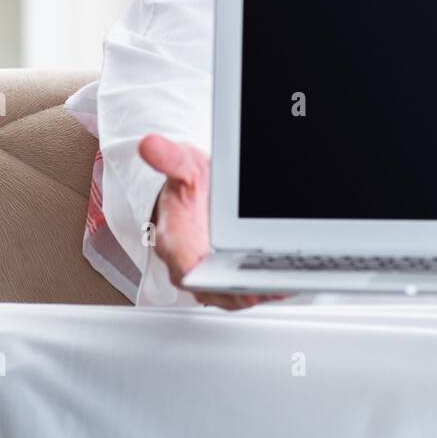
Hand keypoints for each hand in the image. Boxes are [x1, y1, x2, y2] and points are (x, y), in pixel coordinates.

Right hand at [138, 133, 292, 310]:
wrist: (194, 189)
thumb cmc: (187, 183)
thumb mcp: (182, 165)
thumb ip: (169, 158)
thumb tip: (150, 144)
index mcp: (176, 240)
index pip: (187, 269)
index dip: (207, 279)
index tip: (228, 281)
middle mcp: (192, 262)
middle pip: (215, 289)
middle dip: (241, 292)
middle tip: (271, 288)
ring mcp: (212, 271)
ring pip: (232, 293)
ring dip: (258, 292)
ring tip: (286, 286)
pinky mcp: (229, 271)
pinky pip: (245, 286)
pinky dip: (265, 286)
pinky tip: (287, 281)